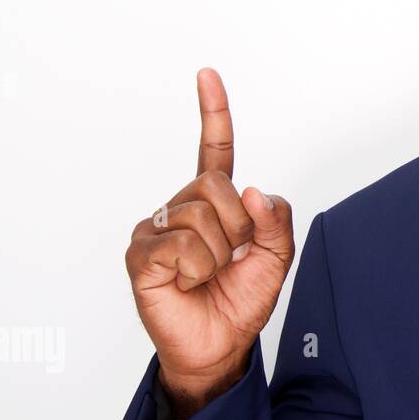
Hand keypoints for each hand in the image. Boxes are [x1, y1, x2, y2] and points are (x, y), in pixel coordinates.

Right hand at [124, 68, 294, 417]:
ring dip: (219, 253)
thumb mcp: (276, 257)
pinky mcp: (142, 255)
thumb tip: (253, 189)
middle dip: (239, 225)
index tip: (207, 74)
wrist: (219, 345)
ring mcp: (157, 229)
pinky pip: (183, 245)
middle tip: (231, 256)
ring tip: (209, 274)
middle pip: (217, 184)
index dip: (214, 112)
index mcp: (215, 202)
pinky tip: (188, 282)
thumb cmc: (241, 299)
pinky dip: (198, 269)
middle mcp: (182, 207)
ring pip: (202, 216)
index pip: (214, 149)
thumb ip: (276, 219)